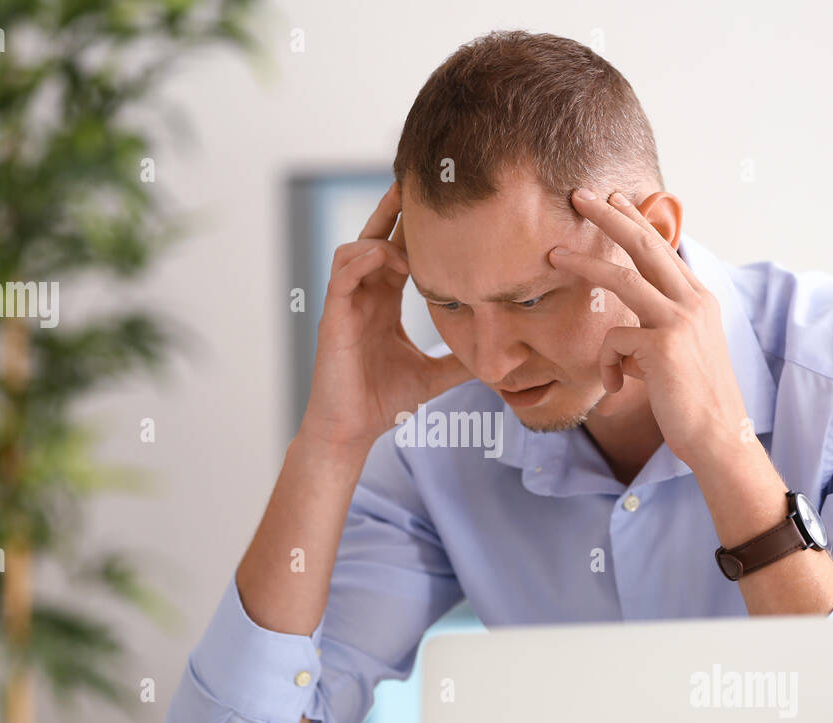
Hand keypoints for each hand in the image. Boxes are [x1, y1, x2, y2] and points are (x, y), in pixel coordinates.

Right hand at [300, 182, 470, 451]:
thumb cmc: (382, 402)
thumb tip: (499, 357)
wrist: (351, 431)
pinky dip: (365, 260)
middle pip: (376, 236)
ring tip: (412, 240)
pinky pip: (343, 274)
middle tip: (420, 181)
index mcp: (383, 303)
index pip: (400, 252)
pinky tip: (392, 260)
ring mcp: (345, 304)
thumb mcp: (434, 376)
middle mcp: (363, 296)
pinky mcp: (332, 318)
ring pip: (356, 248)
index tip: (445, 205)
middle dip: (395, 209)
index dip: (416, 228)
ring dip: (382, 237)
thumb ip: (460, 360)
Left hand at [548, 188, 750, 467]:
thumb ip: (653, 333)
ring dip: (583, 263)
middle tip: (579, 196)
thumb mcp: (674, 357)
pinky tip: (617, 387)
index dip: (637, 221)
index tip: (613, 199)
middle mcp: (693, 302)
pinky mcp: (663, 345)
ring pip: (623, 277)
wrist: (718, 435)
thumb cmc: (691, 401)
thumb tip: (622, 335)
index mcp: (698, 300)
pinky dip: (606, 366)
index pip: (662, 249)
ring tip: (553, 255)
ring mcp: (681, 320)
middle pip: (645, 245)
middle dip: (610, 217)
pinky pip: (613, 342)